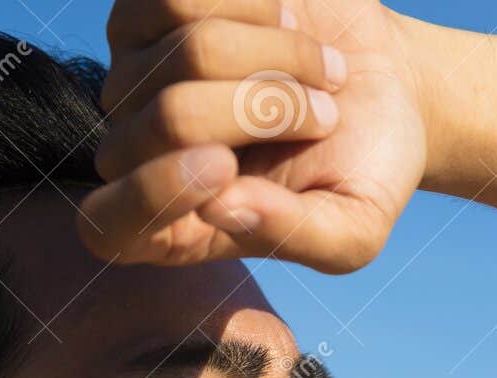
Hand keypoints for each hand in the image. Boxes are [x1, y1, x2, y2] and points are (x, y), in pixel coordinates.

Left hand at [83, 0, 426, 272]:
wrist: (387, 85)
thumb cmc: (365, 167)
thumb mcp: (352, 228)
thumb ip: (292, 236)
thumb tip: (219, 208)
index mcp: (174, 226)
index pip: (109, 226)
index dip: (154, 194)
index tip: (224, 166)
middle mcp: (139, 151)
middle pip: (173, 117)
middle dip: (270, 108)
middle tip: (326, 116)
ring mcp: (136, 74)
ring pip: (190, 45)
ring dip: (277, 52)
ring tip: (316, 70)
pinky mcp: (149, 11)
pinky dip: (258, 4)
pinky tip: (283, 22)